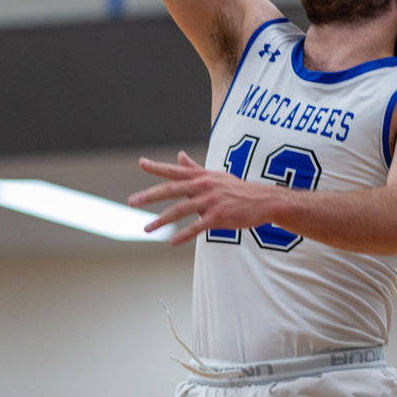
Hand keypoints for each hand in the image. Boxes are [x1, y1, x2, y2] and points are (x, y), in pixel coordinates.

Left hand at [129, 151, 280, 245]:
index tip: (141, 163)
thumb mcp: (215, 175)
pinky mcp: (218, 217)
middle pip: (172, 189)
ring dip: (161, 220)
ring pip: (180, 210)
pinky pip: (196, 227)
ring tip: (147, 228)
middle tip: (133, 201)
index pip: (175, 170)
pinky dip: (183, 235)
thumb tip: (179, 154)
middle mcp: (203, 186)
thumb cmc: (237, 189)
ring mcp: (210, 201)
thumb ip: (194, 167)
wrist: (263, 201)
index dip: (157, 167)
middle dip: (150, 195)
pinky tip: (171, 242)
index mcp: (201, 176)